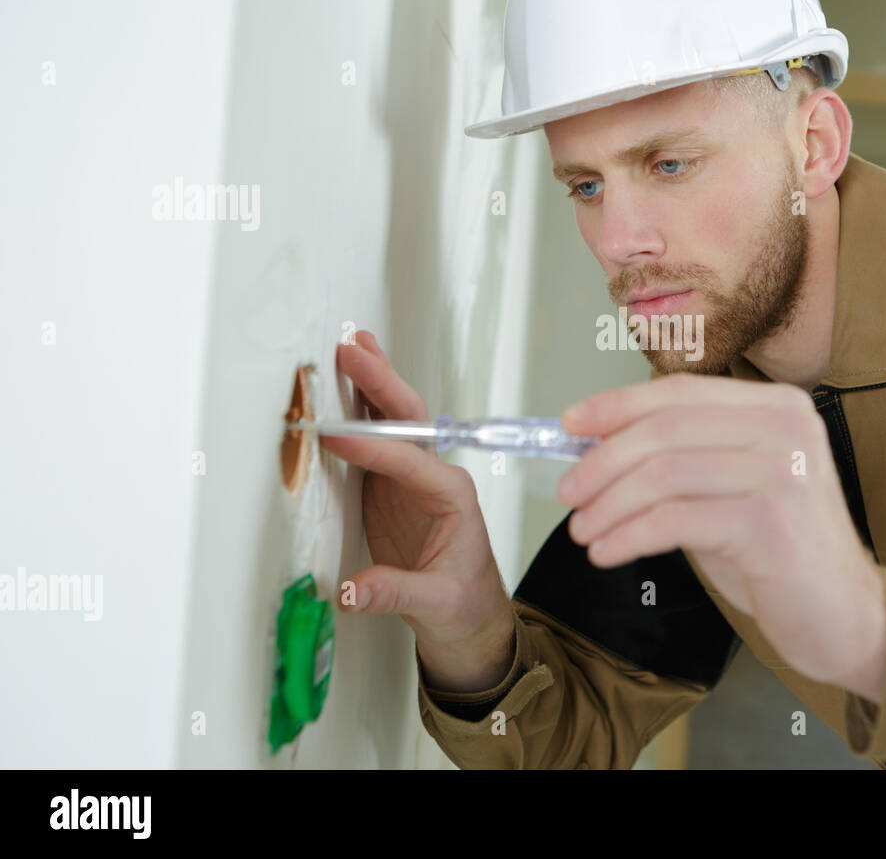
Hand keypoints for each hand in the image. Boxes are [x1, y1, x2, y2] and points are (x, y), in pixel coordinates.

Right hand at [320, 331, 511, 651]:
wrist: (470, 617)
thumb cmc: (463, 604)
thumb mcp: (434, 603)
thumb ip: (393, 592)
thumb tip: (352, 590)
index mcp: (453, 497)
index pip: (410, 462)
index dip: (373, 446)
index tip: (337, 434)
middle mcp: (434, 479)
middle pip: (409, 420)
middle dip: (381, 383)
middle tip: (354, 350)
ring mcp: (410, 481)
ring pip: (392, 422)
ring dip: (370, 385)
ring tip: (351, 347)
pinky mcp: (389, 490)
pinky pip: (373, 443)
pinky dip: (356, 413)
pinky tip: (341, 391)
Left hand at [557, 373, 885, 698]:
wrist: (846, 616)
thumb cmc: (780, 553)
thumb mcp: (731, 486)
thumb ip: (681, 456)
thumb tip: (596, 443)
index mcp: (777, 406)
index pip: (679, 392)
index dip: (616, 406)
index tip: (569, 425)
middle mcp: (786, 427)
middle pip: (665, 429)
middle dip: (602, 461)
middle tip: (569, 493)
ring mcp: (783, 471)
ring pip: (663, 474)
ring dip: (609, 504)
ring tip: (585, 531)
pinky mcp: (771, 521)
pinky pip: (674, 520)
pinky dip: (628, 536)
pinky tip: (608, 553)